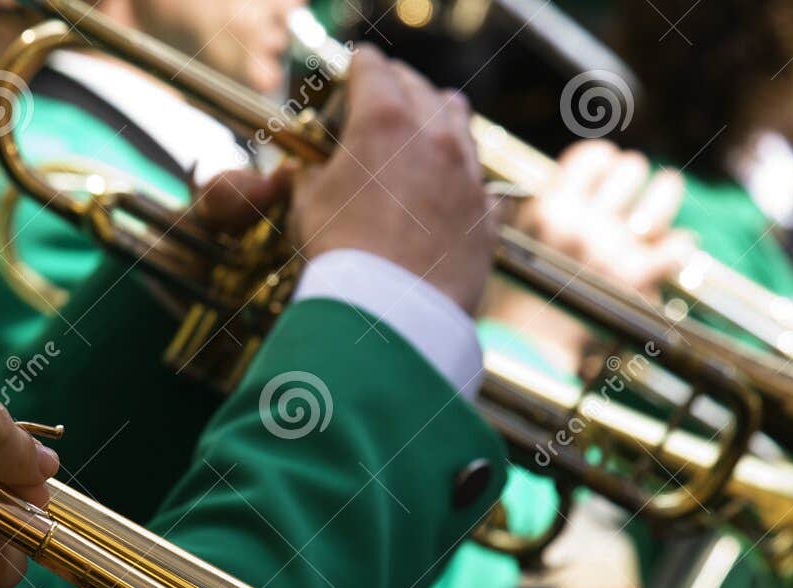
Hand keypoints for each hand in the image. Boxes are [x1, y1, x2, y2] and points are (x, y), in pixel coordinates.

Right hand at [289, 46, 495, 313]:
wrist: (392, 315)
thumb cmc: (341, 256)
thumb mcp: (307, 206)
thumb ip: (310, 175)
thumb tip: (308, 171)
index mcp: (383, 120)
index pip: (371, 68)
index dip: (356, 69)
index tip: (351, 75)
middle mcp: (434, 135)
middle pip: (418, 87)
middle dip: (395, 88)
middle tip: (378, 102)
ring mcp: (466, 172)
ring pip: (457, 120)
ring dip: (435, 118)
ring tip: (418, 134)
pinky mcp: (485, 211)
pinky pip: (475, 176)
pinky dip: (457, 172)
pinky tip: (442, 188)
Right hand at [484, 141, 693, 373]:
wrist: (523, 355)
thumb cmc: (510, 306)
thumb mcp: (510, 245)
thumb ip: (536, 214)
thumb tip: (562, 189)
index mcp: (547, 209)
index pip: (592, 156)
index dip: (603, 161)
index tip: (604, 172)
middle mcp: (582, 221)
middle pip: (630, 169)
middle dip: (633, 178)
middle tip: (631, 193)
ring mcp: (611, 248)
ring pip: (663, 193)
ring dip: (666, 194)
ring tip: (665, 196)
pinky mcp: (636, 279)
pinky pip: (679, 245)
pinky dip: (680, 247)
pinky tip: (676, 249)